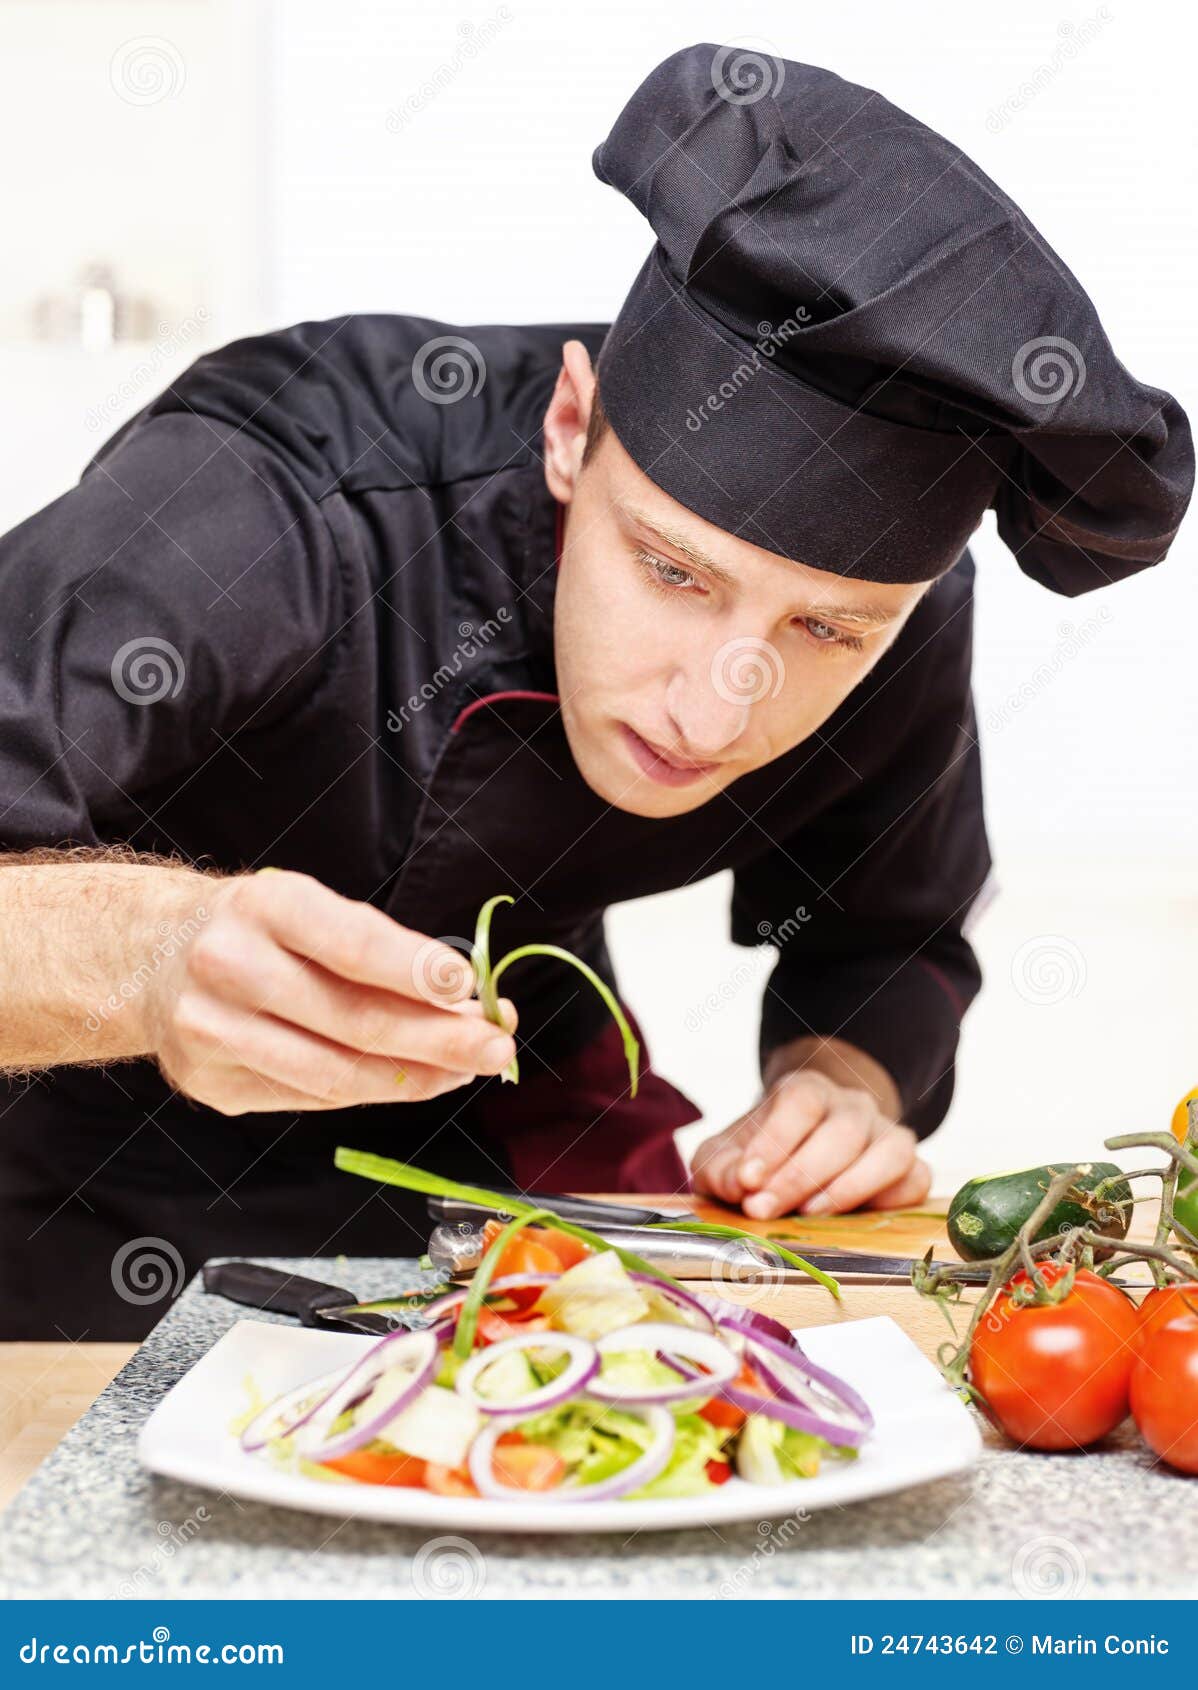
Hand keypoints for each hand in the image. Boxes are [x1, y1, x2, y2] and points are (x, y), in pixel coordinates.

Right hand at [148, 870, 516, 1114]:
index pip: (350, 944)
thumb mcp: (310, 908)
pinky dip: (369, 1092)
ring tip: (465, 1071)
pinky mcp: (211, 1082)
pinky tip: (410, 1080)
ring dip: (415, 1078)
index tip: (470, 987)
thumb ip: (383, 950)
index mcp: (263, 905)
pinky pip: (311, 1097)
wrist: (154, 956)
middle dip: (438, 1039)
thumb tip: (468, 1000)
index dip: (415, 970)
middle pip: (352, 1020)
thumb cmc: (260, 930)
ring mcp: (213, 1031)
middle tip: (497, 1046)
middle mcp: (230, 966)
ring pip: (335, 1074)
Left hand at [691, 1068, 929, 1219]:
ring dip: (848, 1188)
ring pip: (889, 1152)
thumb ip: (721, 1167)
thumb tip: (738, 1185)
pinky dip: (892, 1200)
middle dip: (799, 1176)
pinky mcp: (909, 1168)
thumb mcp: (727, 1156)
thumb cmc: (761, 1154)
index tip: (747, 1179)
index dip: (775, 1140)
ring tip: (808, 1215)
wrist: (803, 1148)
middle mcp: (853, 1105)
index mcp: (808, 1089)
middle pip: (841, 1131)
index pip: (801, 1100)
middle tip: (762, 1210)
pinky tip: (856, 1220)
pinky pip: (916, 1180)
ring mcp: (887, 1134)